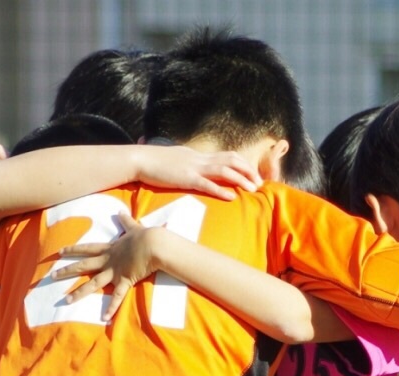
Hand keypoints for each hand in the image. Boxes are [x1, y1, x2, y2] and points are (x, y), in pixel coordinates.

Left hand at [51, 215, 163, 319]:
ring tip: (66, 301)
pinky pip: (117, 297)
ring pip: (93, 283)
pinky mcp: (125, 280)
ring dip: (79, 292)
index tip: (60, 252)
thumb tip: (121, 211)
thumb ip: (126, 221)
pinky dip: (111, 308)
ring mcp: (115, 271)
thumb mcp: (133, 227)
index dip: (73, 250)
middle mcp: (108, 260)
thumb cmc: (146, 236)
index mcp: (110, 249)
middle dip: (67, 271)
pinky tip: (104, 318)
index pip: (87, 249)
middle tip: (52, 276)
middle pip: (84, 265)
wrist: (155, 244)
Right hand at [134, 146, 261, 198]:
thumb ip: (190, 163)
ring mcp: (193, 167)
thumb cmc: (156, 162)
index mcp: (198, 155)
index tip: (252, 174)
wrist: (140, 159)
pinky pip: (206, 184)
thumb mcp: (178, 160)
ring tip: (253, 189)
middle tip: (259, 183)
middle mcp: (199, 159)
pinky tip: (232, 197)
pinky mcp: (185, 178)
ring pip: (223, 171)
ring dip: (241, 180)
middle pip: (231, 160)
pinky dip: (220, 190)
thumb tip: (198, 169)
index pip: (226, 156)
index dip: (242, 164)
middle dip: (248, 171)